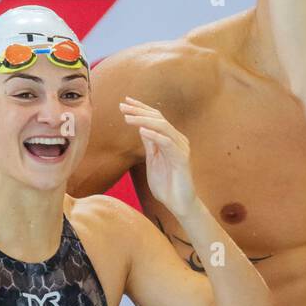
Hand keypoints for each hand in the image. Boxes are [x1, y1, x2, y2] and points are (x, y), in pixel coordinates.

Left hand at [120, 97, 196, 218]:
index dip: (141, 108)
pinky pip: (168, 143)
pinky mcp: (182, 159)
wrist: (179, 204)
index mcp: (171, 139)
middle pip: (159, 118)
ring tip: (128, 117)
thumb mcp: (153, 160)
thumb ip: (150, 144)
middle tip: (123, 105)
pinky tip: (142, 131)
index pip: (157, 118)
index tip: (125, 101)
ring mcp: (181, 148)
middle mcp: (178, 140)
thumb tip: (141, 127)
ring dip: (144, 120)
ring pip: (163, 127)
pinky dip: (154, 135)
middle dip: (140, 110)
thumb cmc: (166, 185)